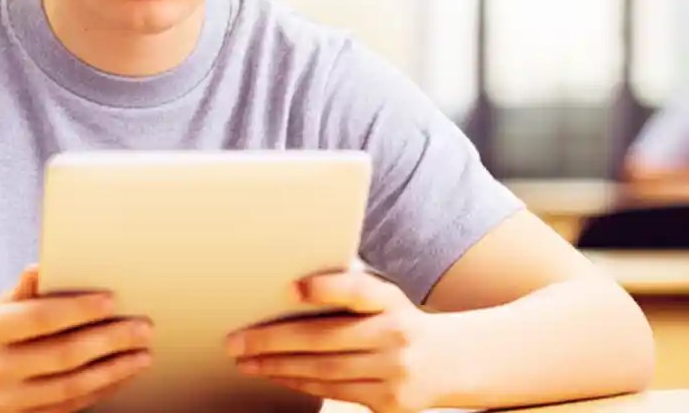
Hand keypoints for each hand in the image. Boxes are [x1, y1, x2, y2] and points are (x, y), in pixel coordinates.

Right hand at [0, 266, 153, 412]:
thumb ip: (22, 291)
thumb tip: (42, 268)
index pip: (39, 318)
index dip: (77, 309)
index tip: (112, 300)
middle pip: (62, 355)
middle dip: (109, 341)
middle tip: (142, 329)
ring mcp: (7, 400)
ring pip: (70, 387)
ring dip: (113, 371)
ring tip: (142, 355)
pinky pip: (67, 406)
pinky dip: (99, 391)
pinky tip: (121, 376)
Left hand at [226, 271, 441, 412]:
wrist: (452, 361)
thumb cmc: (399, 320)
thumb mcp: (385, 298)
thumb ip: (347, 290)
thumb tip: (289, 288)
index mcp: (391, 300)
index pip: (359, 290)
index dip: (325, 289)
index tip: (291, 288)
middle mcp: (395, 334)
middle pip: (324, 338)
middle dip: (273, 341)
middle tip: (236, 342)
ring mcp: (393, 371)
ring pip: (324, 370)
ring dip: (277, 367)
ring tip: (245, 362)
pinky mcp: (389, 401)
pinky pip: (334, 391)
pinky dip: (300, 383)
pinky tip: (276, 376)